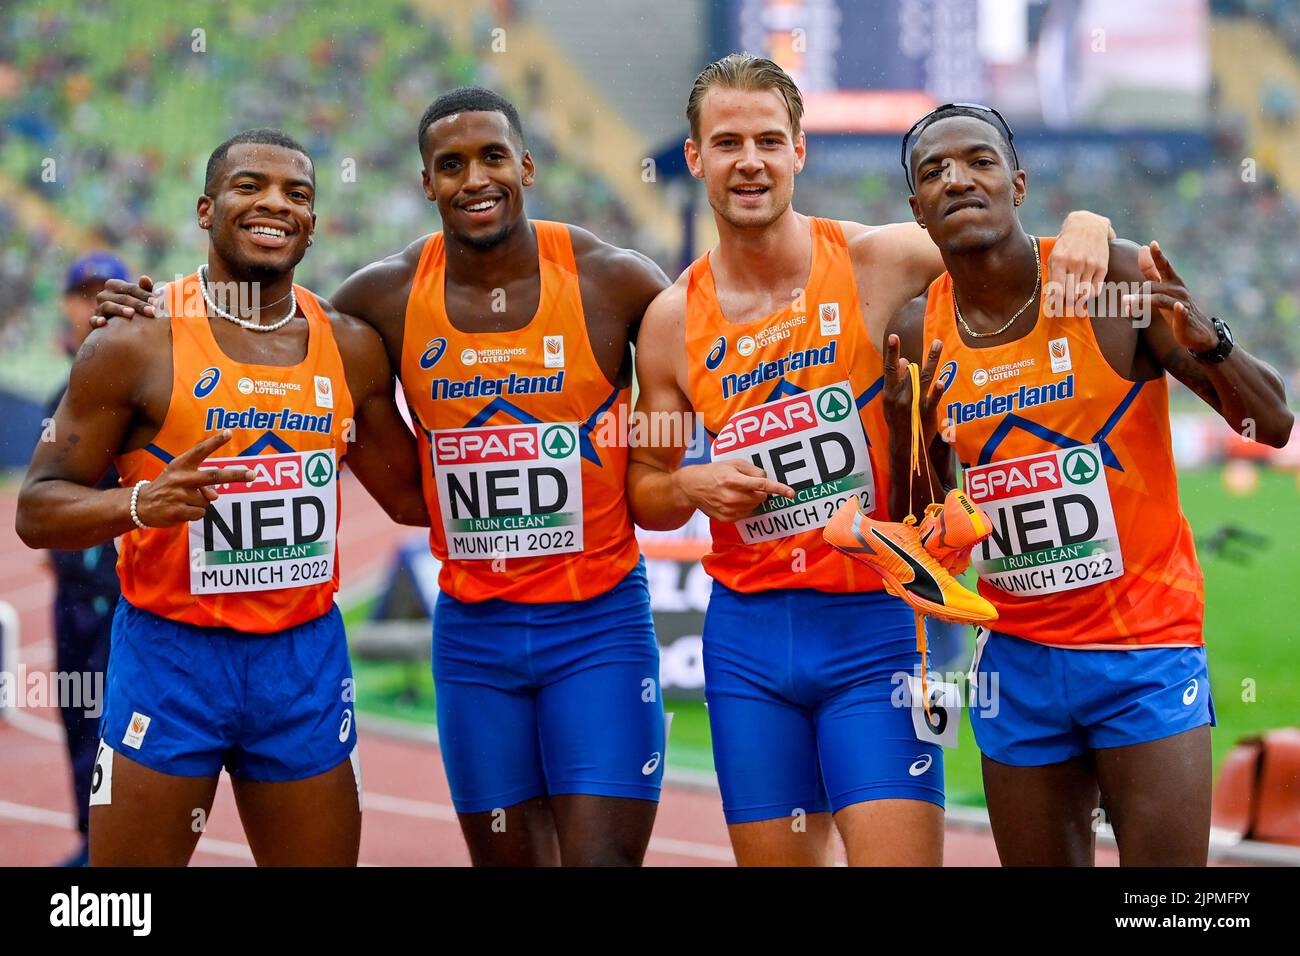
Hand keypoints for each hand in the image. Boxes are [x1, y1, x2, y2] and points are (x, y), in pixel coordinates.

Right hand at [91, 275, 161, 327]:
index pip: (131, 288)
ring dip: (120, 309)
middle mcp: (104, 295)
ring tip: (132, 314)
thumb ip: (145, 289)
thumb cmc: (134, 308)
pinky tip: (103, 323)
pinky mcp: (94, 321)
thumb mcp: (141, 299)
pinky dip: (97, 320)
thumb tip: (144, 278)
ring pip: (108, 306)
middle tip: (152, 312)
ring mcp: (98, 308)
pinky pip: (93, 320)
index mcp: (115, 285)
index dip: (145, 294)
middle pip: (122, 297)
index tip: (157, 302)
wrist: (118, 327)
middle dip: (138, 304)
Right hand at [134, 430, 252, 526]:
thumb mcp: (179, 478)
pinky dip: (196, 513)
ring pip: (208, 501)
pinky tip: (182, 510)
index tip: (229, 432)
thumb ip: (201, 483)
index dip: (214, 442)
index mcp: (180, 465)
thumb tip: (214, 497)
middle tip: (252, 474)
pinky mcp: (178, 511)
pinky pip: (201, 513)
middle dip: (235, 475)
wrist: (141, 504)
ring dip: (202, 503)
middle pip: (214, 476)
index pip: (199, 451)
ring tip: (185, 500)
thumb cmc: (168, 487)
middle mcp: (180, 478)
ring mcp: (179, 495)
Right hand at [675, 459, 794, 522]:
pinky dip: (744, 507)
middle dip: (760, 491)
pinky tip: (732, 500)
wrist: (692, 487)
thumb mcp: (733, 463)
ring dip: (752, 499)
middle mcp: (731, 496)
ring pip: (754, 506)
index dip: (779, 489)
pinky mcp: (726, 518)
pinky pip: (745, 514)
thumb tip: (765, 478)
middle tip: (747, 484)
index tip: (791, 493)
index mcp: (733, 480)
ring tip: (737, 491)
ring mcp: (728, 509)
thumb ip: (752, 470)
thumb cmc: (715, 471)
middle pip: (760, 497)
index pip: (762, 485)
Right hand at [883, 333, 943, 441]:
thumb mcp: (891, 401)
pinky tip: (940, 382)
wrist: (905, 445)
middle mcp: (900, 396)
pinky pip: (932, 399)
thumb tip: (902, 360)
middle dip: (920, 356)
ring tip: (938, 344)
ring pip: (923, 378)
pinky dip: (936, 391)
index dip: (891, 352)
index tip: (893, 336)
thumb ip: (897, 381)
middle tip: (936, 341)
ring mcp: (914, 403)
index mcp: (889, 393)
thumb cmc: (897, 421)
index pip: (889, 368)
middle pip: (909, 371)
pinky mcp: (926, 412)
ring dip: (932, 360)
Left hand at [1046, 211, 1112, 316]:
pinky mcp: (1102, 266)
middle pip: (1071, 296)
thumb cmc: (1067, 244)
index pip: (1058, 291)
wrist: (1088, 225)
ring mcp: (1090, 265)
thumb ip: (1052, 276)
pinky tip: (1085, 294)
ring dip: (1078, 302)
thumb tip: (1051, 299)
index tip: (1056, 310)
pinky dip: (1089, 296)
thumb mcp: (1054, 256)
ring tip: (1075, 303)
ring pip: (1083, 295)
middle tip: (1065, 309)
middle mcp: (1075, 263)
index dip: (1057, 305)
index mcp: (1059, 261)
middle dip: (1067, 306)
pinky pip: (1096, 290)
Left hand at [1122, 241, 1216, 351]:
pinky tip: (1178, 307)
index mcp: (1172, 282)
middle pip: (1152, 286)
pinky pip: (1181, 313)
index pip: (1164, 266)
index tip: (1152, 244)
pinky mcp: (1186, 318)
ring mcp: (1183, 303)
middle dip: (1136, 295)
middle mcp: (1178, 290)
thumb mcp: (1163, 289)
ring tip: (1129, 304)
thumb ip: (1152, 272)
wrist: (1198, 333)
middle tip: (1124, 303)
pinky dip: (1179, 310)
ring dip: (1143, 301)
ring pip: (1160, 299)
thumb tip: (1143, 248)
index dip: (1158, 256)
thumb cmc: (1176, 309)